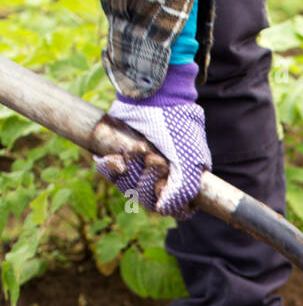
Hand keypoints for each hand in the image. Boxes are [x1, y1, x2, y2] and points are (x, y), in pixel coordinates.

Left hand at [95, 63, 210, 217]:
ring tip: (139, 148)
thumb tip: (164, 211)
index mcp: (182, 179)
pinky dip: (110, 168)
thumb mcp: (189, 160)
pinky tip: (116, 158)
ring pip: (127, 188)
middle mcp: (160, 176)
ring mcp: (138, 165)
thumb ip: (183, 190)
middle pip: (146, 199)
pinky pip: (110, 174)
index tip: (162, 188)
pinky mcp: (119, 154)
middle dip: (146, 180)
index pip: (174, 208)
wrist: (153, 95)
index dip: (167, 204)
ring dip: (131, 170)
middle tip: (153, 159)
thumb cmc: (177, 127)